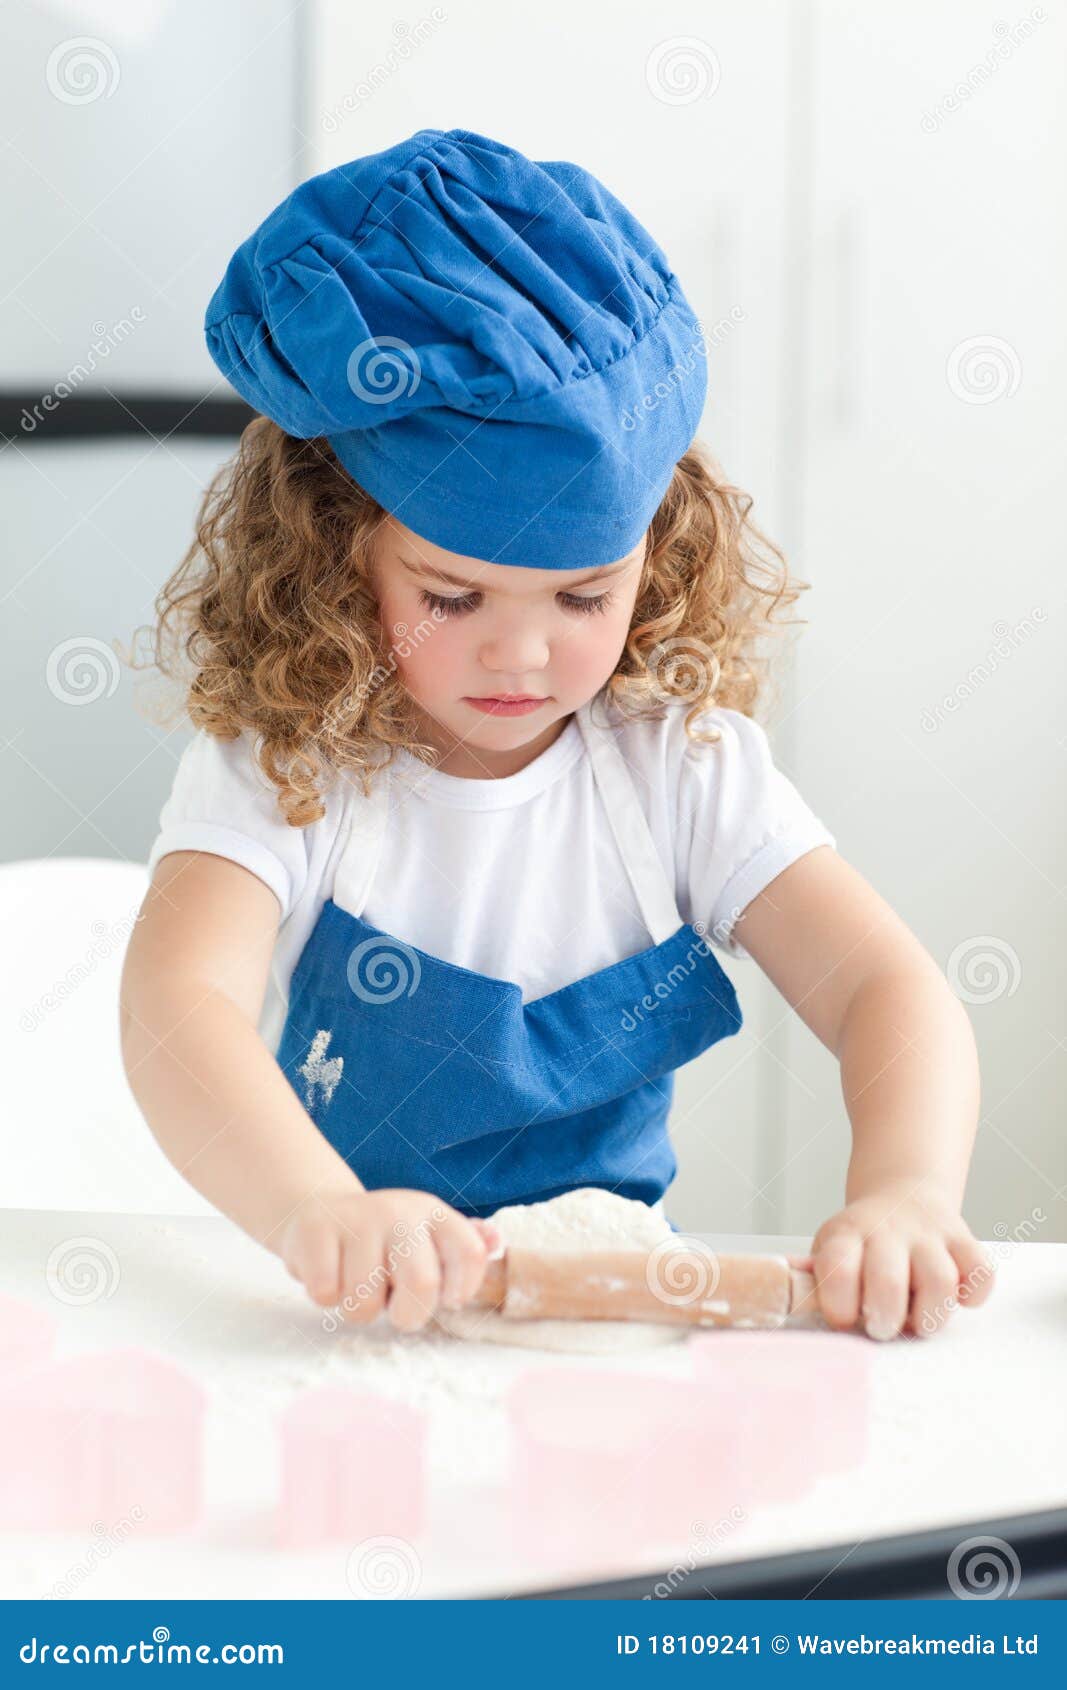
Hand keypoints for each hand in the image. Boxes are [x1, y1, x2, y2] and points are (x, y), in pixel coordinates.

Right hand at [277, 1187, 499, 1331]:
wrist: (317, 1210)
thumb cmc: (381, 1240)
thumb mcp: (425, 1237)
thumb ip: (463, 1245)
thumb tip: (497, 1243)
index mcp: (433, 1215)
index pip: (469, 1253)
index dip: (464, 1289)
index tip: (447, 1301)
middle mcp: (399, 1213)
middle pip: (422, 1282)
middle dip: (408, 1315)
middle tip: (395, 1310)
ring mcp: (357, 1220)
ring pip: (364, 1299)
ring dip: (359, 1310)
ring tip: (357, 1287)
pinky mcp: (316, 1230)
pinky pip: (325, 1293)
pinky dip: (326, 1298)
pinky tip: (330, 1275)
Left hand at [795, 1180, 994, 1339]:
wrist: (903, 1196)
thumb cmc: (862, 1242)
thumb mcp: (830, 1249)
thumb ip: (815, 1278)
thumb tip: (789, 1295)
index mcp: (846, 1234)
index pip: (837, 1268)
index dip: (839, 1305)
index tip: (843, 1319)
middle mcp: (888, 1230)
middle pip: (888, 1280)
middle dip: (885, 1318)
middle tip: (882, 1328)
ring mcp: (929, 1235)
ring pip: (940, 1281)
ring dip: (930, 1315)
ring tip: (918, 1319)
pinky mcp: (964, 1241)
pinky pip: (981, 1273)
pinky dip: (972, 1295)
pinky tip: (955, 1297)